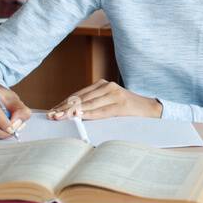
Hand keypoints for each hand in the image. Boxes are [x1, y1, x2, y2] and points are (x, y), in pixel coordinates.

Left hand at [46, 79, 162, 120]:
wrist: (151, 109)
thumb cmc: (128, 109)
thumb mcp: (110, 102)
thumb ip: (94, 104)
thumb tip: (72, 114)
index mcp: (103, 84)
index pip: (79, 94)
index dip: (64, 103)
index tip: (52, 111)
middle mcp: (108, 86)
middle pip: (81, 98)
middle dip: (65, 108)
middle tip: (52, 115)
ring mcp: (115, 94)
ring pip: (89, 104)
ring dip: (73, 112)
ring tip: (61, 117)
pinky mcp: (121, 104)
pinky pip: (101, 111)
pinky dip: (89, 114)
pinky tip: (79, 117)